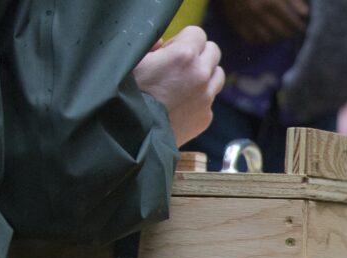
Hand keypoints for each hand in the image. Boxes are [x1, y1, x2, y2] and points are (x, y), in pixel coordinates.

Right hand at [134, 27, 224, 145]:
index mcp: (184, 55)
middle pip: (213, 52)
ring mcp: (207, 98)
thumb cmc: (128, 93)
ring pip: (218, 76)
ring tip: (182, 83)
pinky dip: (200, 98)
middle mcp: (201, 75)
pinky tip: (180, 104)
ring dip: (204, 75)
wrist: (134, 134)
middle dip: (198, 54)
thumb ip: (151, 45)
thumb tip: (163, 44)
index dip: (182, 39)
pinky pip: (210, 100)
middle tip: (178, 65)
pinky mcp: (206, 117)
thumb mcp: (133, 60)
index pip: (198, 33)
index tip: (170, 50)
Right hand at [222, 0, 308, 43]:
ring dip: (276, 37)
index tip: (303, 27)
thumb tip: (305, 13)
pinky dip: (259, 38)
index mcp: (271, 2)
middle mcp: (259, 13)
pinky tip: (265, 33)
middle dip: (290, 33)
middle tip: (293, 31)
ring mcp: (246, 18)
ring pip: (267, 38)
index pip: (292, 23)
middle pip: (281, 33)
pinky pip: (250, 38)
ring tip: (280, 33)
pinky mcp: (235, 21)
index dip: (300, 27)